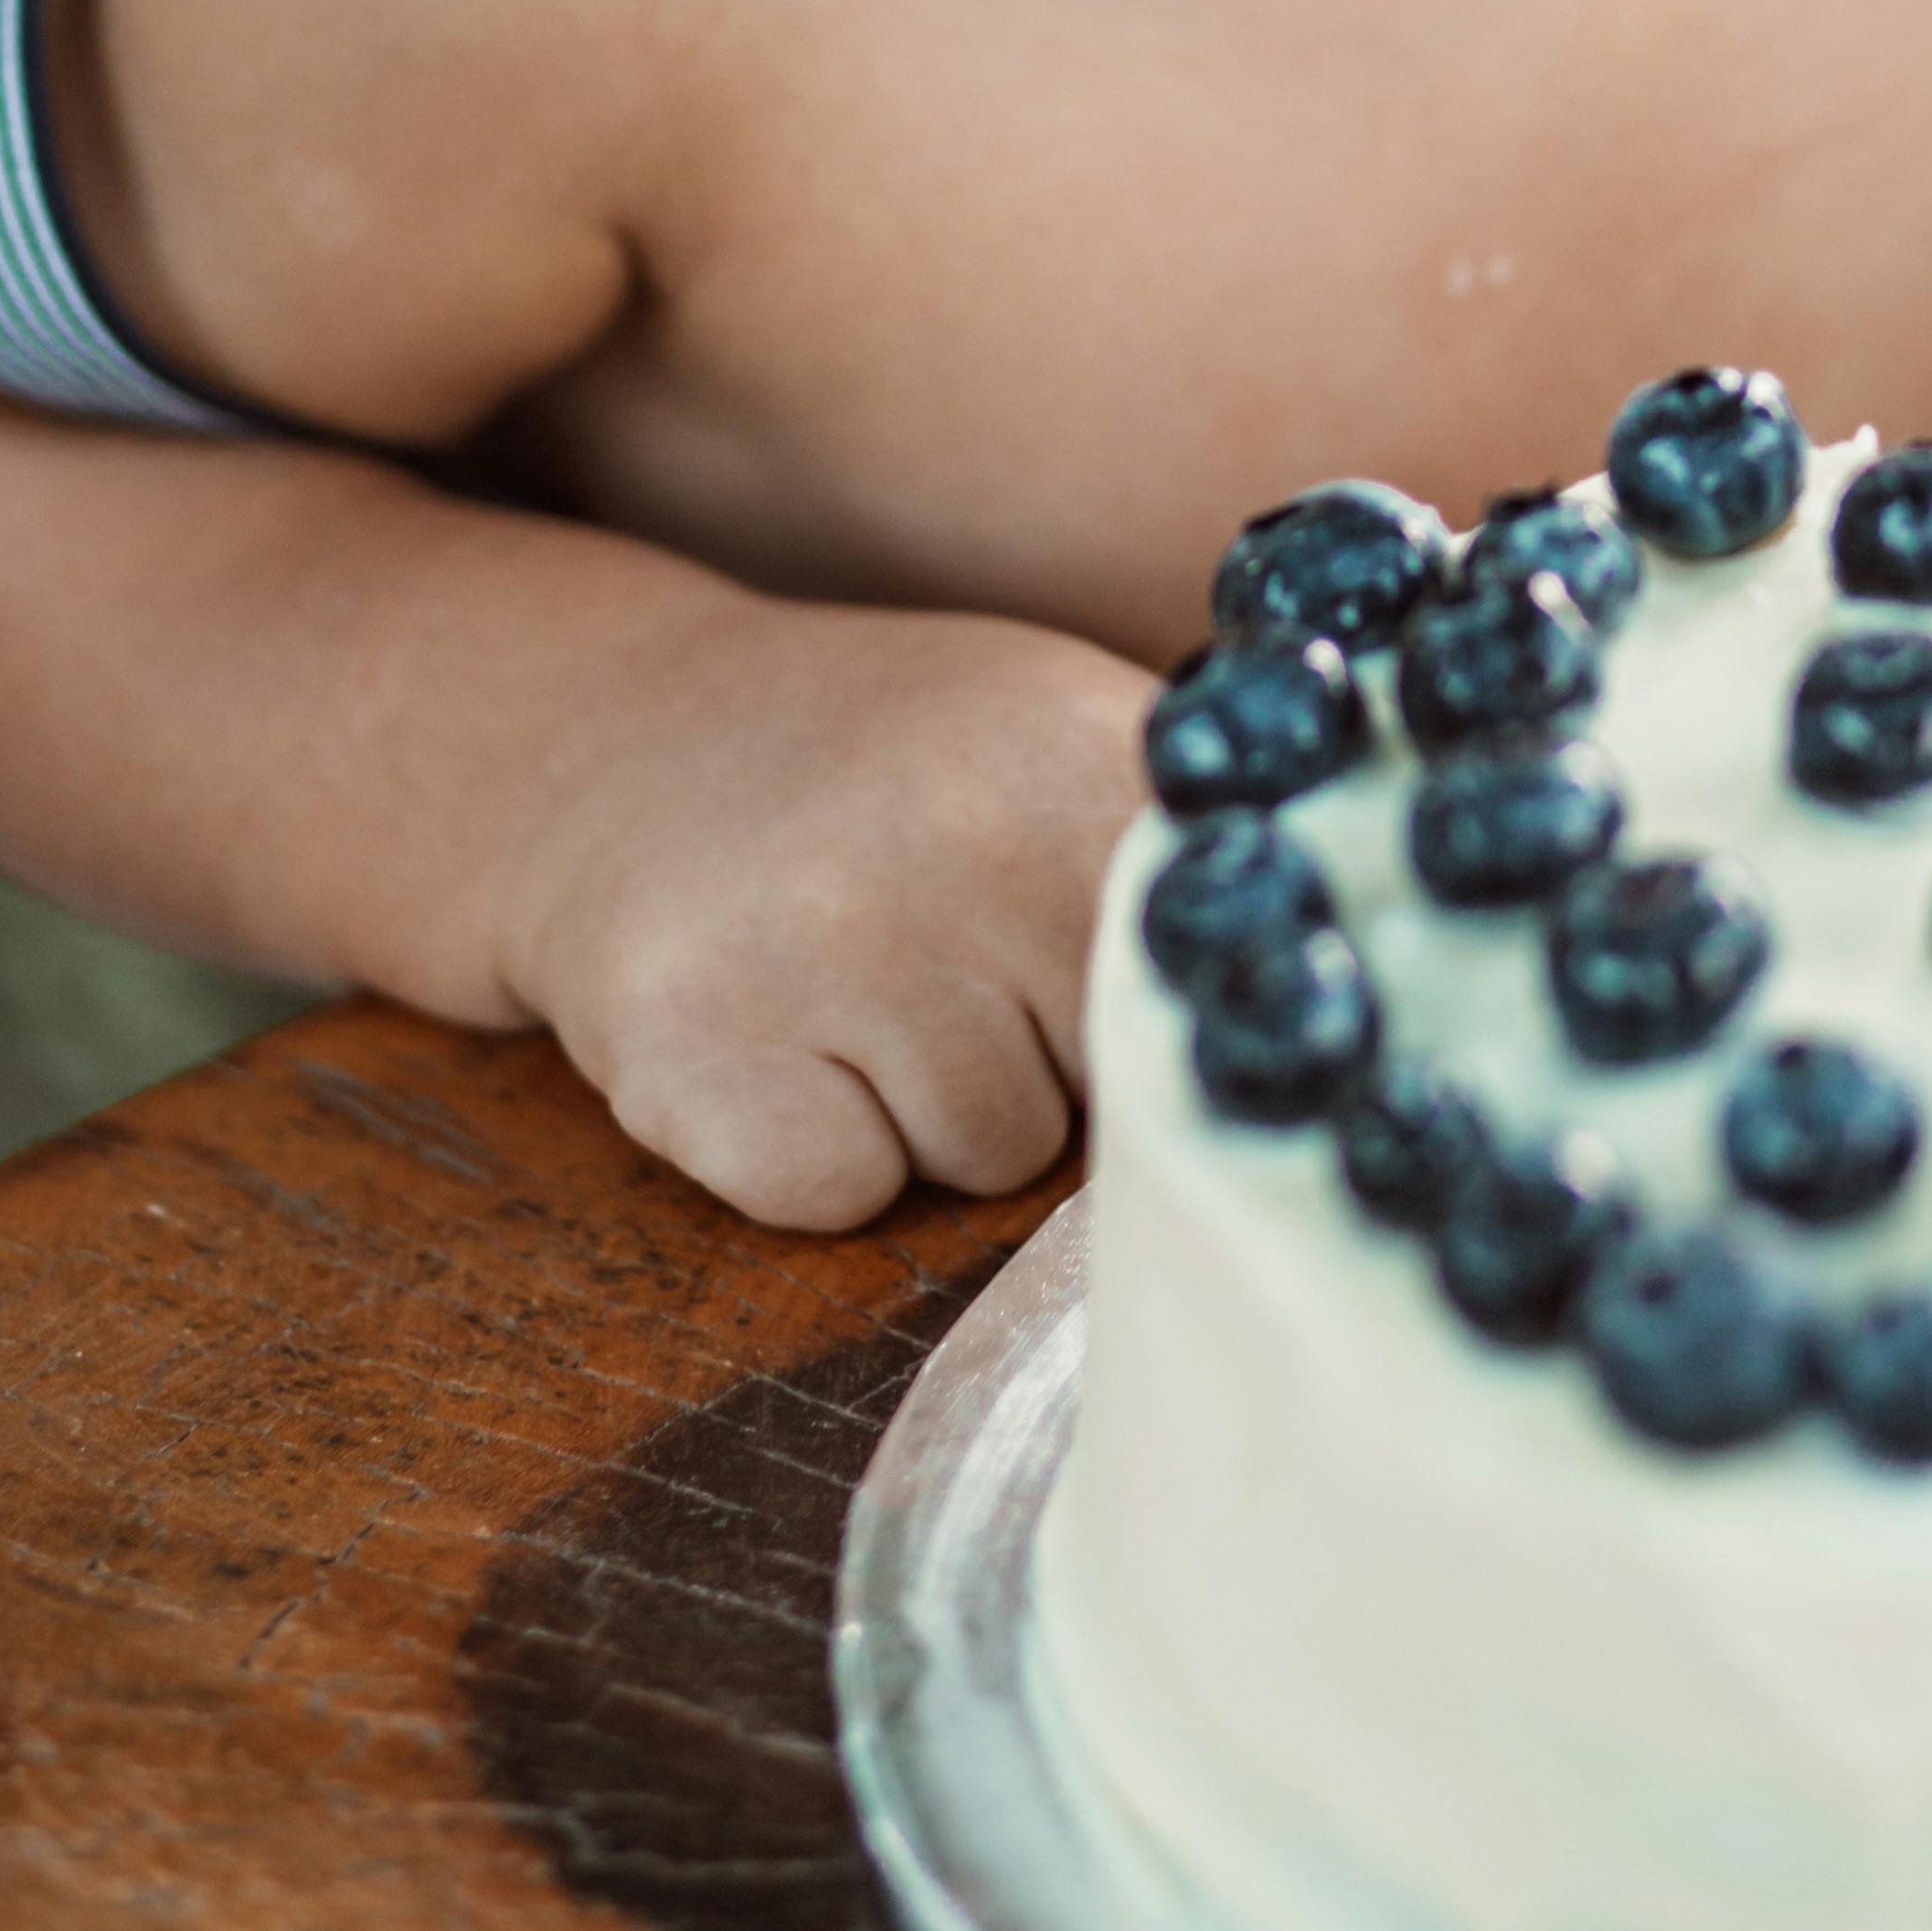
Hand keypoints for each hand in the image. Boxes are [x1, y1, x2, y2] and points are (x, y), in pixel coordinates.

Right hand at [493, 588, 1149, 1229]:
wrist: (620, 740)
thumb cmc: (881, 769)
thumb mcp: (1050, 734)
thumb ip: (1180, 859)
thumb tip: (1311, 1039)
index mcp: (1076, 750)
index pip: (1211, 984)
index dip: (1155, 1002)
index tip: (1092, 968)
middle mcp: (961, 835)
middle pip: (1108, 1084)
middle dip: (1042, 1054)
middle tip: (937, 950)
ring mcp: (821, 947)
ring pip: (988, 1157)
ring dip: (928, 1106)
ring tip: (849, 980)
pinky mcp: (695, 1056)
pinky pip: (842, 1197)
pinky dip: (810, 1154)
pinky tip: (769, 1038)